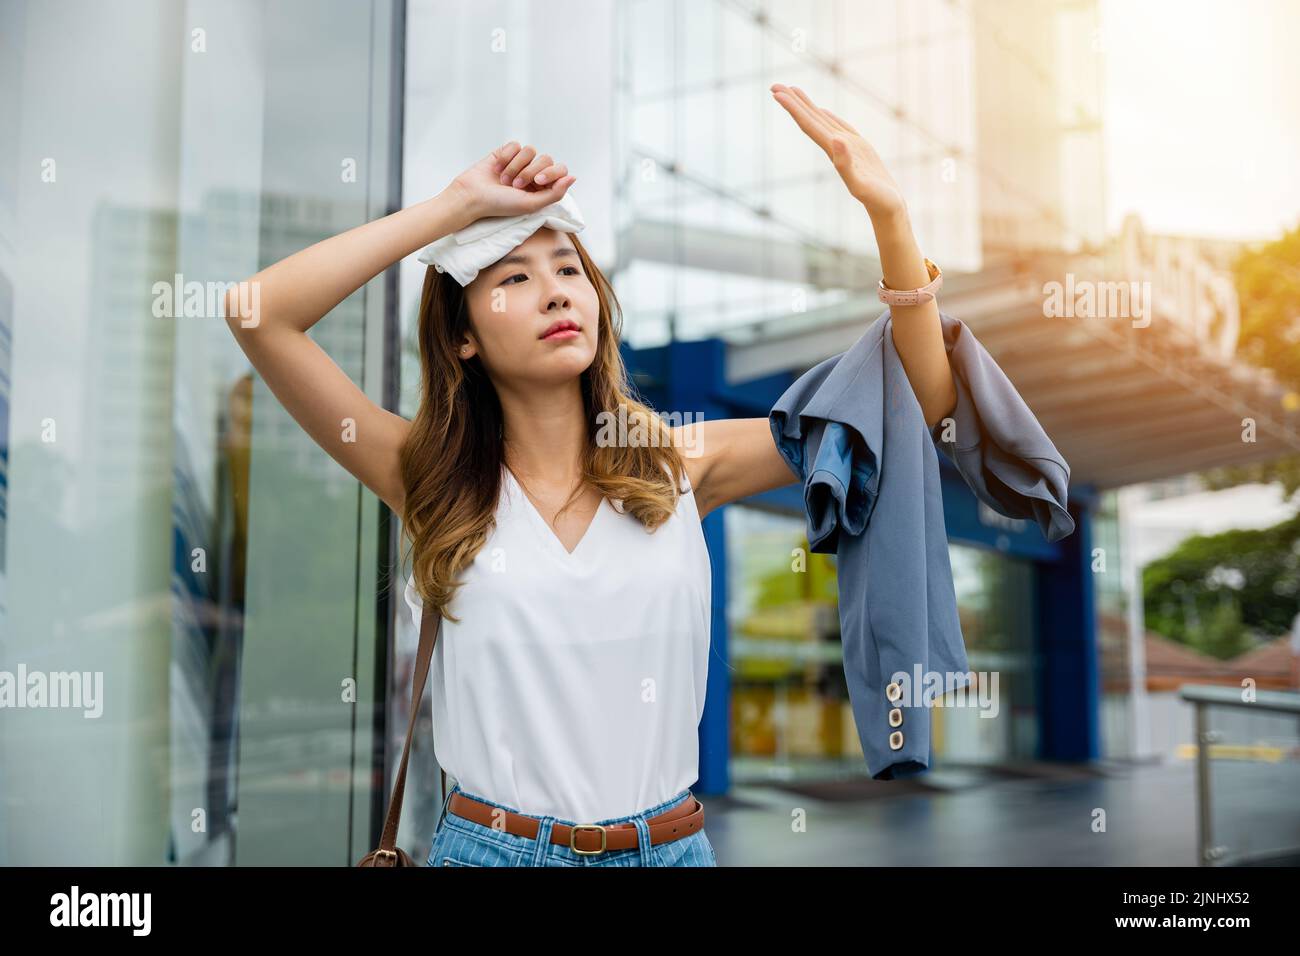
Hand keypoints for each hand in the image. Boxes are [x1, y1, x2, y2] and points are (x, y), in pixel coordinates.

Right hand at [445, 141, 576, 221]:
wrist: (473, 196)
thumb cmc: (500, 205)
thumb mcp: (531, 205)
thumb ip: (556, 193)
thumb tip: (573, 177)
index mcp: (543, 188)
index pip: (561, 171)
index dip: (552, 173)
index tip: (538, 182)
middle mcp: (533, 174)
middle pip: (547, 159)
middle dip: (531, 172)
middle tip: (516, 185)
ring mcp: (520, 162)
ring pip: (531, 150)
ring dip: (516, 166)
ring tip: (504, 180)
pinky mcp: (506, 152)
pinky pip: (515, 145)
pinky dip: (507, 156)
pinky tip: (497, 168)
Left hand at [770, 83, 905, 220]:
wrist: (888, 211)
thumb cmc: (877, 201)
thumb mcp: (861, 185)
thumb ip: (846, 166)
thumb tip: (835, 141)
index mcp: (833, 152)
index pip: (809, 125)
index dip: (793, 109)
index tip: (777, 93)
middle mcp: (836, 148)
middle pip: (810, 120)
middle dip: (793, 102)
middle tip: (774, 85)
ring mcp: (847, 147)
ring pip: (822, 121)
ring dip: (807, 106)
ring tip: (793, 90)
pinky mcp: (859, 149)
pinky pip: (840, 127)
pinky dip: (828, 116)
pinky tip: (821, 111)